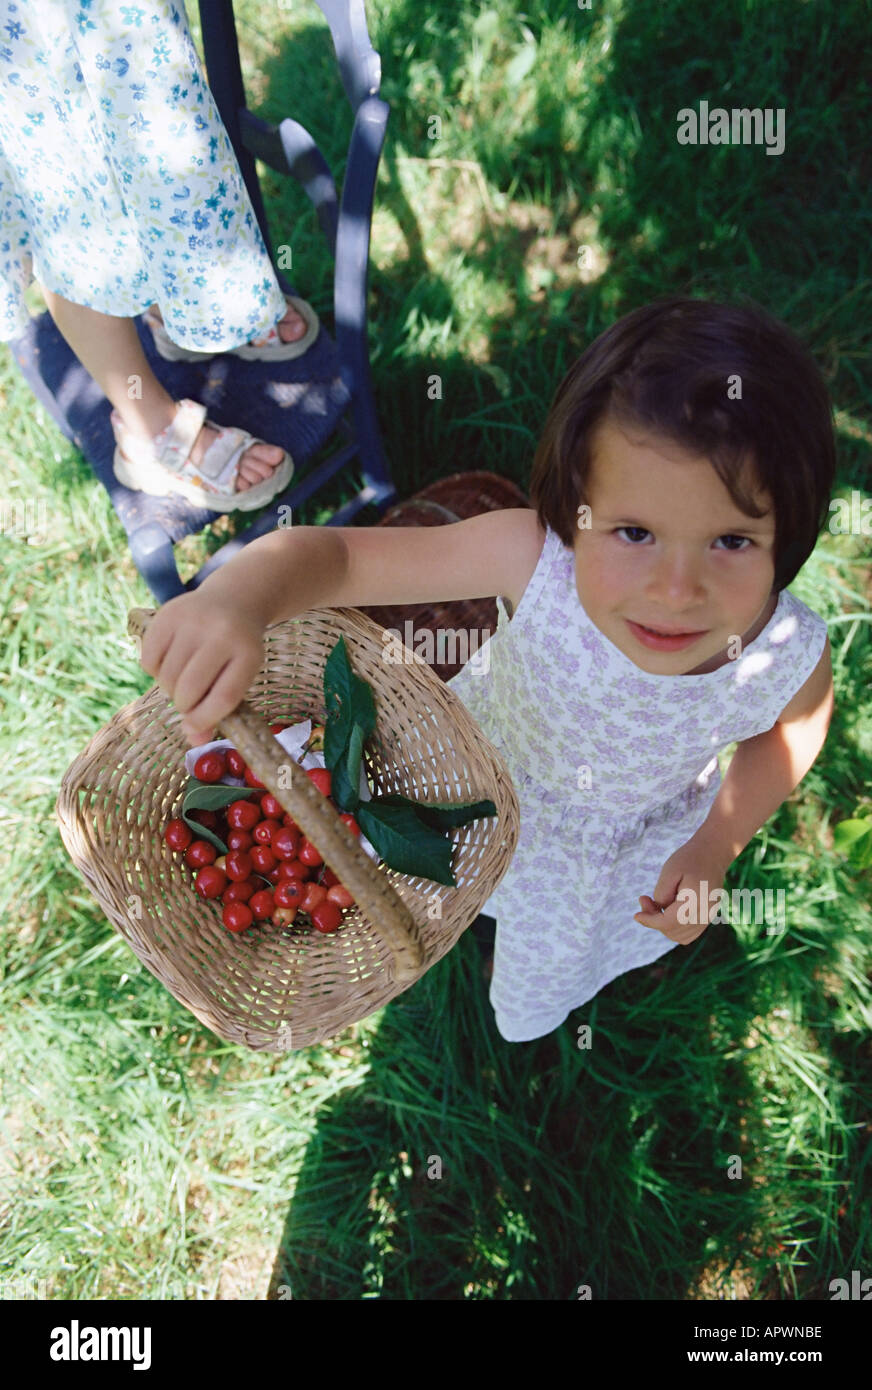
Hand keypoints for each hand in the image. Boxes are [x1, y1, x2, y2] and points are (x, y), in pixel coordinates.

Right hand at [138, 591, 265, 746]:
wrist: (233, 601)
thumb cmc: (235, 651)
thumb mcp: (239, 675)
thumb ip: (219, 708)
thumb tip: (194, 740)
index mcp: (248, 654)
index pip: (225, 697)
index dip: (206, 719)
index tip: (195, 727)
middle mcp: (222, 633)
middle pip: (191, 688)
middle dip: (184, 705)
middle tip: (187, 701)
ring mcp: (194, 621)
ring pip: (167, 676)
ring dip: (169, 688)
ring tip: (181, 679)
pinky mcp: (167, 614)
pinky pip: (148, 660)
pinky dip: (154, 670)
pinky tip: (169, 661)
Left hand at [633, 840, 730, 946]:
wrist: (712, 853)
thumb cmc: (689, 859)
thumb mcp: (670, 871)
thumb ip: (662, 893)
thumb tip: (658, 912)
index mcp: (696, 900)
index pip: (669, 923)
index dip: (650, 921)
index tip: (636, 914)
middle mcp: (706, 913)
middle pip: (674, 931)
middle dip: (655, 920)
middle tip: (646, 899)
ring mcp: (709, 917)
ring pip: (681, 937)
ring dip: (665, 926)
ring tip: (657, 904)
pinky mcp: (708, 918)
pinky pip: (689, 934)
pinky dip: (675, 928)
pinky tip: (668, 910)